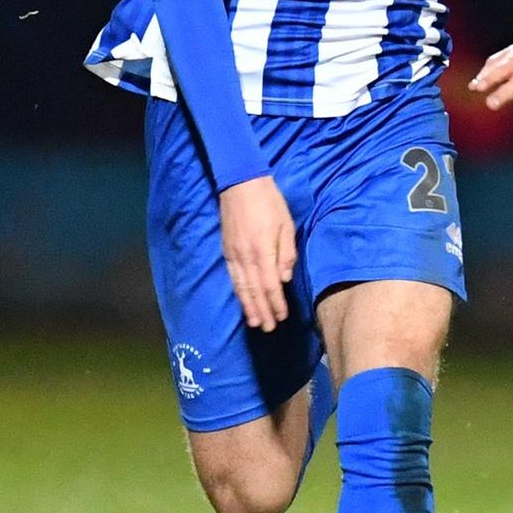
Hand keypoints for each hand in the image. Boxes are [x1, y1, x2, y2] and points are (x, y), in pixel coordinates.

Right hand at [218, 175, 295, 333]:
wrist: (240, 184)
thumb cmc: (269, 202)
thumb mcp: (285, 224)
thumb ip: (286, 253)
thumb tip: (284, 279)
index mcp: (263, 251)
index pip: (270, 285)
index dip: (276, 303)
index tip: (282, 317)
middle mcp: (246, 257)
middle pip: (254, 291)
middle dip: (262, 311)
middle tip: (269, 328)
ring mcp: (233, 255)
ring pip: (241, 287)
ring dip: (249, 306)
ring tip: (255, 322)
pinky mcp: (226, 251)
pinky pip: (232, 277)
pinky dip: (238, 292)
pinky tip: (242, 300)